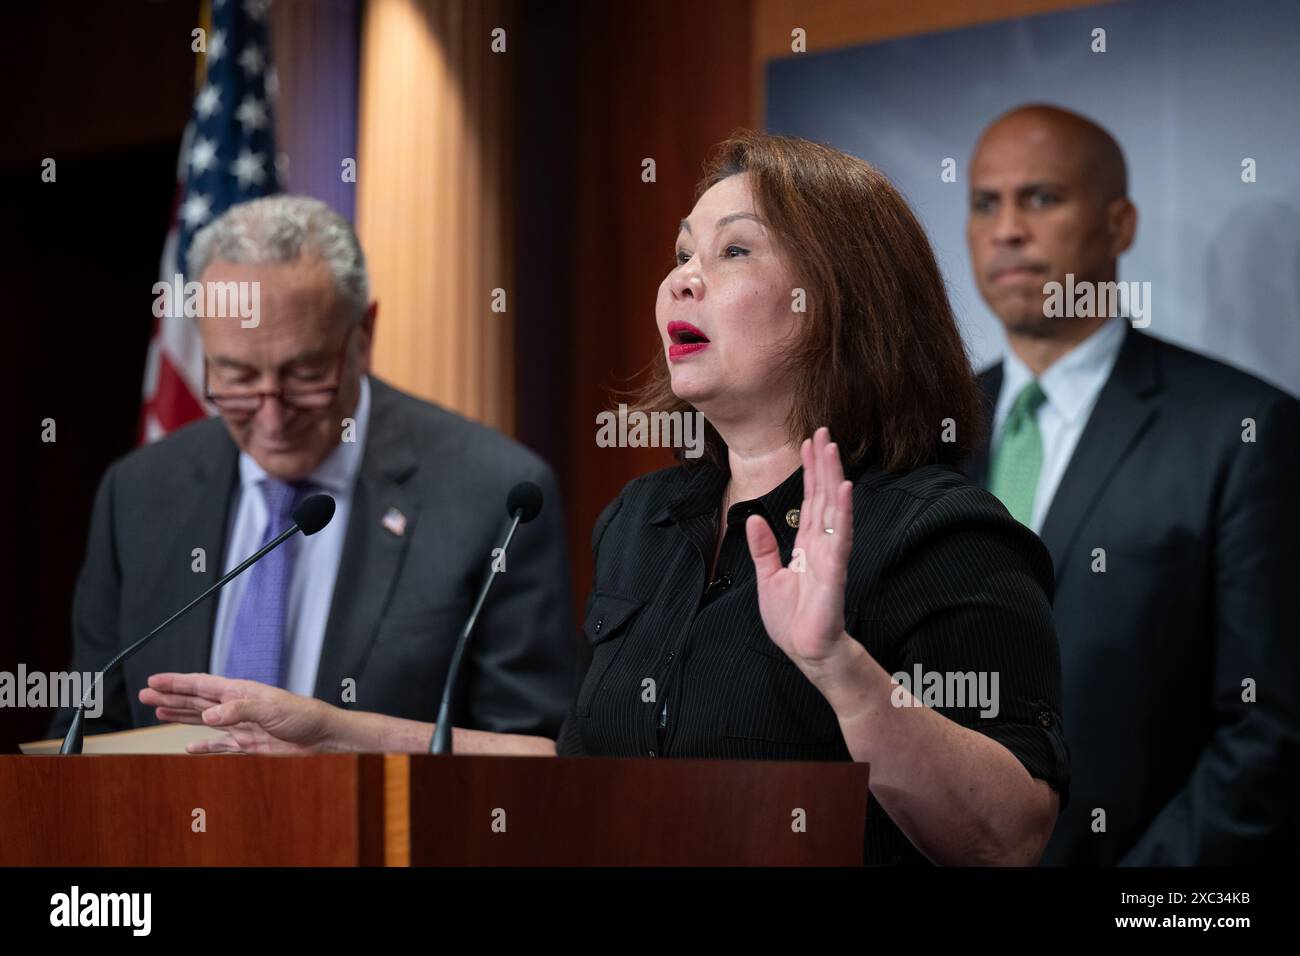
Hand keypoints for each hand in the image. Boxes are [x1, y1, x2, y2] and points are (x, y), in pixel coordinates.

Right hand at [140, 673, 341, 753]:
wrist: (322, 736)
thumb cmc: (302, 715)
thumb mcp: (270, 708)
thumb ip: (239, 710)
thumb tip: (210, 716)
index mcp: (240, 692)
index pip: (202, 685)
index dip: (177, 682)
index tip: (154, 680)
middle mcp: (236, 706)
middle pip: (196, 700)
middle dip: (170, 696)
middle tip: (144, 694)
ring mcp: (240, 725)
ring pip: (202, 719)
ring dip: (180, 716)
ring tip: (157, 711)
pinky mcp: (247, 743)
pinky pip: (219, 745)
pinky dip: (203, 746)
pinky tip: (189, 746)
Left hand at [745, 427, 853, 669]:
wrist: (805, 651)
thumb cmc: (792, 621)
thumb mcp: (767, 578)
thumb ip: (762, 548)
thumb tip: (752, 518)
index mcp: (807, 545)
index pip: (810, 500)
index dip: (809, 471)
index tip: (808, 443)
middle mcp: (822, 544)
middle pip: (823, 496)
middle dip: (822, 463)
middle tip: (822, 430)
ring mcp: (831, 555)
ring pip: (833, 508)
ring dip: (832, 476)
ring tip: (831, 448)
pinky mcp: (835, 571)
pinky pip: (840, 536)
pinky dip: (843, 511)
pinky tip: (843, 488)